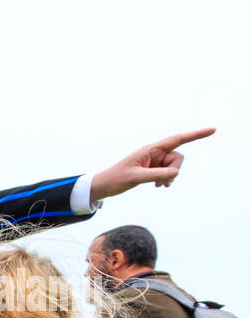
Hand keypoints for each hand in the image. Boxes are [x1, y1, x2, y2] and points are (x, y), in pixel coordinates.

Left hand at [89, 128, 213, 200]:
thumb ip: (156, 175)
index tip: (212, 130)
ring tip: (157, 186)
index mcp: (151, 149)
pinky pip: (168, 172)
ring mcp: (154, 160)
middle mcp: (154, 152)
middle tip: (160, 183)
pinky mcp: (152, 169)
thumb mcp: (136, 178)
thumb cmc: (116, 179)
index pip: (178, 139)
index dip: (196, 135)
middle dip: (173, 171)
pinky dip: (166, 179)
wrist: (104, 185)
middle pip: (177, 158)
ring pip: (173, 167)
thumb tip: (175, 174)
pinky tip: (157, 186)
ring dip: (169, 177)